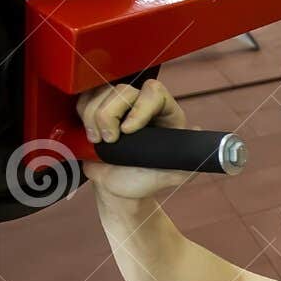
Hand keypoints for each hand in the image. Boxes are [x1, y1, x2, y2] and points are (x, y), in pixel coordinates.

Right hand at [77, 79, 196, 199]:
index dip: (139, 108)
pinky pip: (85, 97)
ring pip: (101, 92)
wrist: (117, 190)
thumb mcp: (170, 175)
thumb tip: (197, 132)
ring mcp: (118, 105)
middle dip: (109, 116)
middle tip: (108, 140)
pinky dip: (82, 113)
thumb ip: (186, 162)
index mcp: (165, 114)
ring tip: (99, 141)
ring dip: (93, 117)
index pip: (154, 93)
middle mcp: (142, 105)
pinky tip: (90, 134)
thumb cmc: (144, 182)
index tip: (127, 131)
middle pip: (123, 90)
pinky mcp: (97, 108)